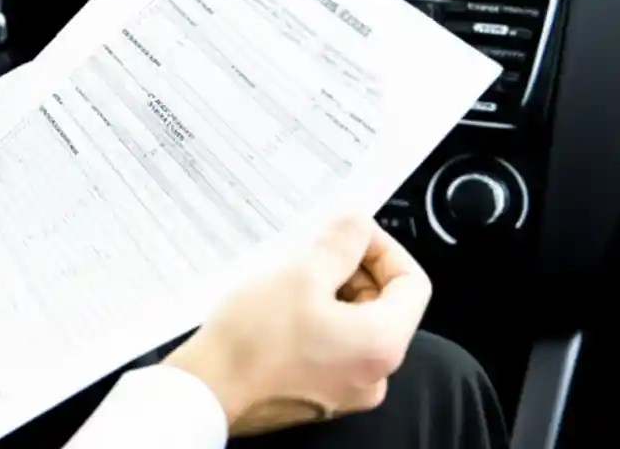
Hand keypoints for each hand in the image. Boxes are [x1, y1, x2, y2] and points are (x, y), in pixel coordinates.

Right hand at [162, 214, 430, 437]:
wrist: (207, 391)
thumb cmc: (252, 341)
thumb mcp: (300, 273)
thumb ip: (341, 242)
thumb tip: (357, 224)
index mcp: (382, 344)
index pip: (411, 283)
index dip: (382, 248)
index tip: (350, 234)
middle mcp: (374, 374)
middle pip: (384, 305)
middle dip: (352, 270)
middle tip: (313, 251)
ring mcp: (346, 389)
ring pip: (354, 326)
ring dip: (330, 294)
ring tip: (290, 278)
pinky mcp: (318, 395)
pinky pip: (331, 348)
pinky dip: (315, 321)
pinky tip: (280, 308)